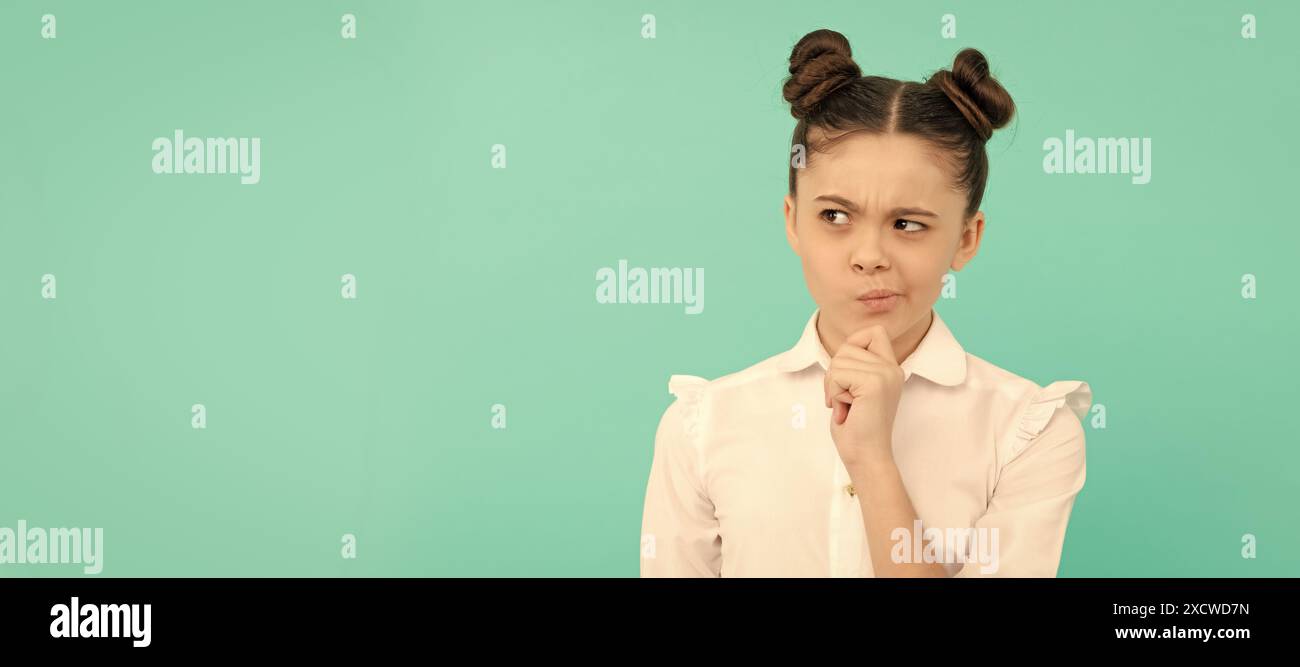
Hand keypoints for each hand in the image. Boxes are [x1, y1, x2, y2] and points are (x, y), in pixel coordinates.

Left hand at [823, 323, 904, 469]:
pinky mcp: (875, 383)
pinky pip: (837, 374)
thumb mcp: (856, 388)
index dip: (853, 345)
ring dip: (833, 386)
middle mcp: (892, 368)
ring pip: (839, 360)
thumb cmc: (856, 427)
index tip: (848, 375)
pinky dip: (833, 393)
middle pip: (848, 346)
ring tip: (847, 405)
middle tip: (845, 399)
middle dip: (835, 373)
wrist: (866, 456)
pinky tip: (846, 409)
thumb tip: (843, 349)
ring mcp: (886, 374)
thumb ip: (855, 366)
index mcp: (891, 368)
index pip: (874, 331)